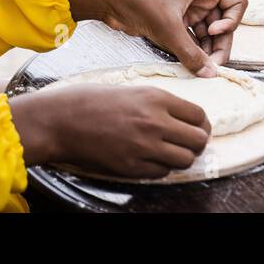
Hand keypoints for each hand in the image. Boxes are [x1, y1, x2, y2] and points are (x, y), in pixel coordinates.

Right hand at [10, 84, 209, 178]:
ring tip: (172, 154)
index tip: (198, 128)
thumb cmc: (93, 101)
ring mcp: (144, 146)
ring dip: (182, 158)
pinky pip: (162, 172)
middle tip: (189, 144)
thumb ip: (160, 104)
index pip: (199, 116)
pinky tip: (151, 160)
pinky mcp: (131, 167)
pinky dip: (161, 168)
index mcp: (156, 98)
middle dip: (197, 143)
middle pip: (198, 140)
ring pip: (185, 160)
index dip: (202, 125)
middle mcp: (155, 122)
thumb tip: (184, 118)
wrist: (61, 120)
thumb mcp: (133, 91)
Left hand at [66, 0, 247, 73]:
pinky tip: (190, 65)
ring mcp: (187, 10)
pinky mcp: (174, 22)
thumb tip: (211, 74)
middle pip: (223, 24)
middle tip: (212, 67)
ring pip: (207, 35)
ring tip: (201, 69)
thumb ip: (192, 54)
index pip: (237, 4)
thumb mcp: (169, 28)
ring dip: (206, 51)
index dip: (231, 21)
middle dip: (219, 44)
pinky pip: (192, 39)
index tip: (213, 32)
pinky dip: (193, 51)